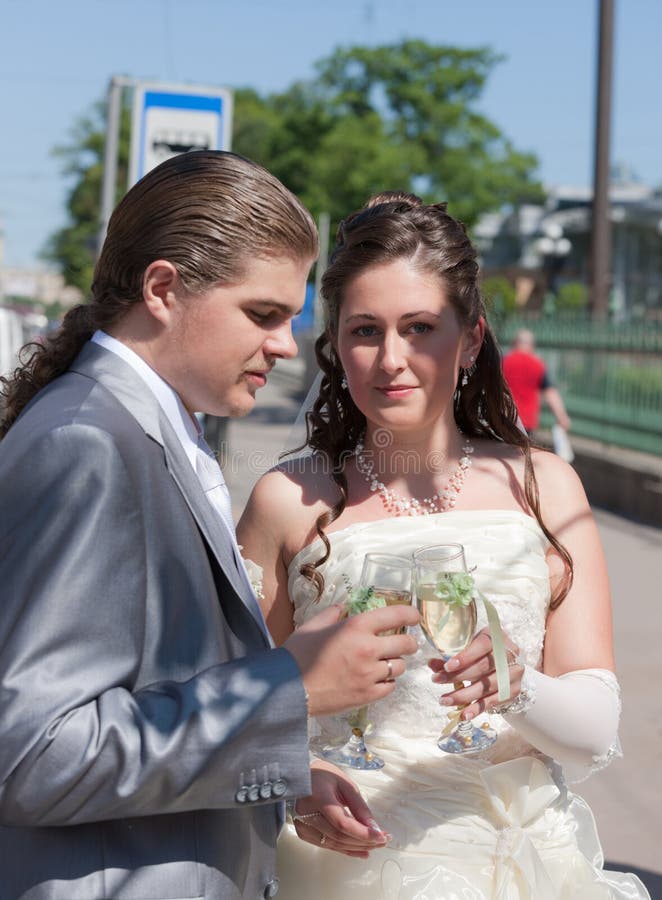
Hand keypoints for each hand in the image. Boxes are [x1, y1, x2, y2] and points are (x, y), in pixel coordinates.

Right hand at [283, 603, 419, 716]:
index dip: (410, 615)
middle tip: (404, 643)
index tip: (414, 617)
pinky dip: (387, 681)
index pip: (396, 616)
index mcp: (356, 627)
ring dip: (395, 663)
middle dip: (409, 642)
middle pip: (406, 645)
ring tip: (385, 662)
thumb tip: (344, 607)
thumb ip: (333, 614)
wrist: (288, 689)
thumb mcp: (313, 625)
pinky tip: (376, 678)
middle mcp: (368, 649)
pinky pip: (390, 686)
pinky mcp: (367, 695)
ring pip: (400, 667)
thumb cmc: (298, 654)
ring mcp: (369, 674)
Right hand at [290, 760, 389, 857]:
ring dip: (357, 847)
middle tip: (383, 840)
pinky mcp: (304, 833)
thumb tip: (374, 829)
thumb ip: (360, 807)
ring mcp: (303, 825)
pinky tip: (361, 851)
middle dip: (364, 841)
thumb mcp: (346, 784)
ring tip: (375, 846)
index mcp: (318, 797)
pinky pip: (328, 845)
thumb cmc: (324, 776)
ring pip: (335, 844)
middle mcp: (307, 814)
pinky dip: (346, 850)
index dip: (363, 833)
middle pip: (339, 836)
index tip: (381, 836)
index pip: (342, 823)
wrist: (302, 777)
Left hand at [428, 627, 523, 719]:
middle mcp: (508, 653)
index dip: (465, 657)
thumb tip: (431, 664)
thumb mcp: (468, 650)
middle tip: (436, 681)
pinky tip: (463, 714)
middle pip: (482, 667)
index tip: (446, 667)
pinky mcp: (513, 690)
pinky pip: (492, 702)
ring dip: (463, 695)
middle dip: (457, 676)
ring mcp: (514, 673)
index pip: (482, 645)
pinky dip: (476, 709)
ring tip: (444, 700)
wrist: (507, 667)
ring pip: (486, 687)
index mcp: (496, 637)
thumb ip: (451, 657)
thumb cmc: (482, 654)